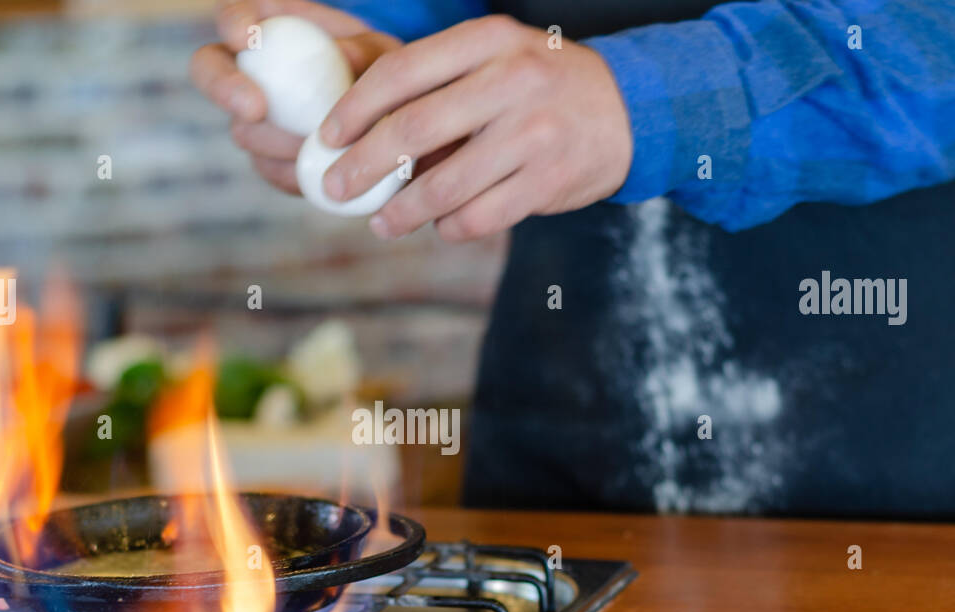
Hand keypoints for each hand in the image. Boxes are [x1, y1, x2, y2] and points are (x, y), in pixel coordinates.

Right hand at [190, 0, 400, 193]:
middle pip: (208, 69)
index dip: (232, 24)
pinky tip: (323, 173)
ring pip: (243, 130)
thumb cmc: (382, 73)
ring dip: (274, 142)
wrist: (389, 124)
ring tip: (318, 146)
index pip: (233, 16)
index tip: (246, 40)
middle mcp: (251, 71)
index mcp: (271, 28)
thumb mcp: (383, 55)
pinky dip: (294, 174)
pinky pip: (269, 170)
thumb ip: (365, 52)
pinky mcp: (269, 159)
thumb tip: (343, 57)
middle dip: (225, 89)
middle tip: (255, 110)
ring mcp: (254, 119)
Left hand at [318, 14, 633, 240]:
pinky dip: (450, 227)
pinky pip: (480, 217)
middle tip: (336, 188)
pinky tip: (440, 225)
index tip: (326, 137)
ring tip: (380, 223)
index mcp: (488, 41)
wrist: (627, 111)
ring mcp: (534, 133)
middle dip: (363, 165)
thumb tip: (355, 125)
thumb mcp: (495, 58)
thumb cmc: (539, 88)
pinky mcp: (549, 180)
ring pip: (445, 185)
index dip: (354, 108)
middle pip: (413, 129)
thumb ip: (438, 82)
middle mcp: (512, 80)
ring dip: (401, 211)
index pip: (401, 71)